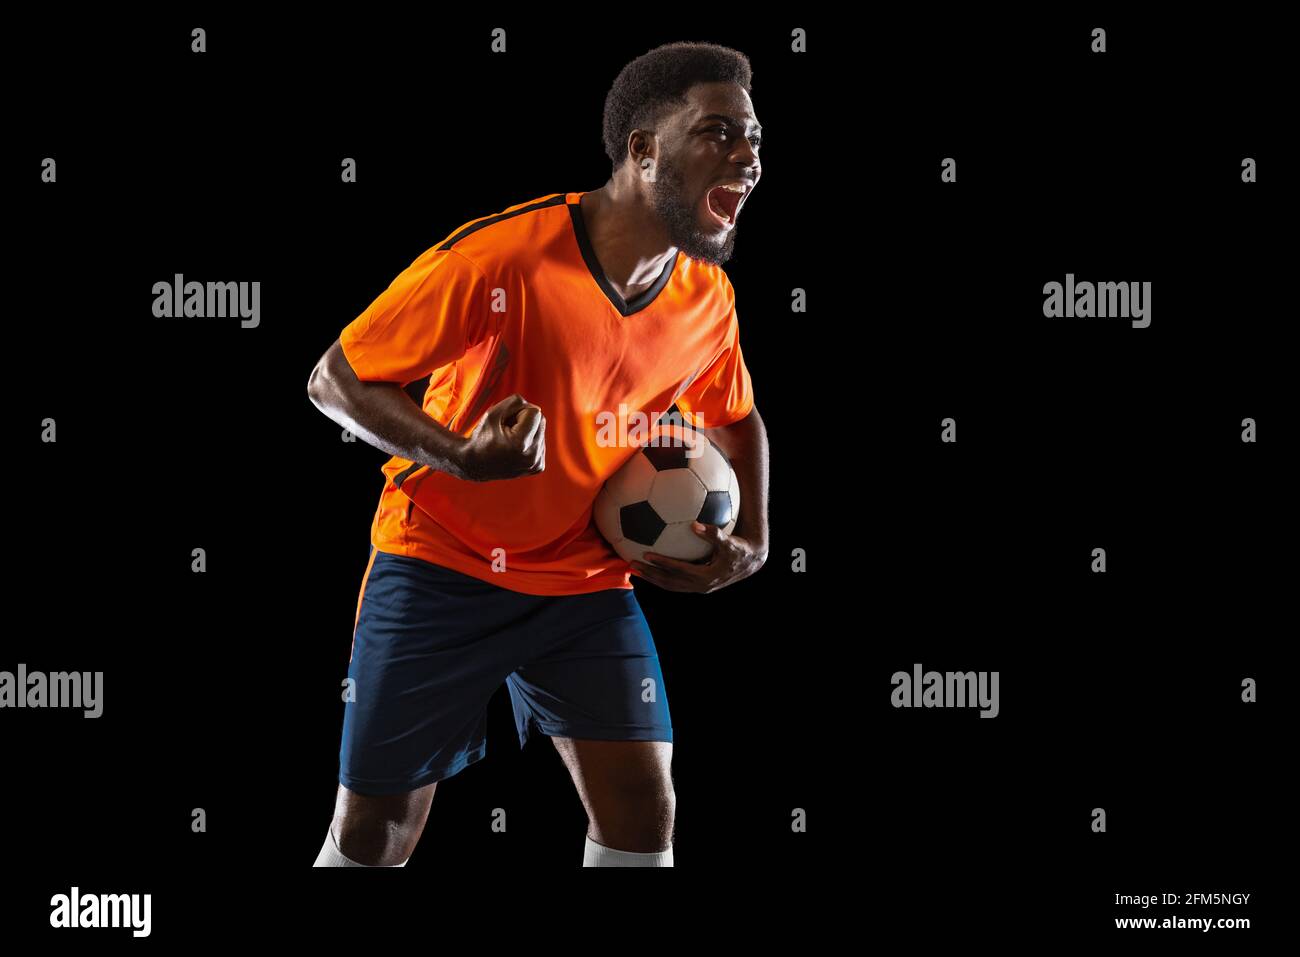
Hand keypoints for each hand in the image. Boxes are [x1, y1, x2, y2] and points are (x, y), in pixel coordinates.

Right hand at [458, 393, 545, 480]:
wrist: (475, 465)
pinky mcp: (538, 467)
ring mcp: (536, 464)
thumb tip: (536, 408)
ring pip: (541, 431)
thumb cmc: (482, 437)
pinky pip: (541, 443)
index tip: (504, 423)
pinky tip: (516, 448)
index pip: (535, 412)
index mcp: (520, 444)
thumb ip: (516, 402)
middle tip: (506, 431)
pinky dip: (530, 441)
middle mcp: (531, 457)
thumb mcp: (493, 413)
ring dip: (527, 431)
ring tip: (509, 441)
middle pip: (541, 421)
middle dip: (525, 420)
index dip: (518, 412)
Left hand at [630, 522, 766, 592]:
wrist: (749, 562)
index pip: (678, 570)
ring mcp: (697, 587)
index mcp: (705, 577)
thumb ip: (713, 534)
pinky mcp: (697, 585)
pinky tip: (651, 566)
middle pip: (669, 582)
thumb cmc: (740, 548)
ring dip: (652, 578)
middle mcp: (699, 586)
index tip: (646, 554)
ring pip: (670, 585)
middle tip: (631, 564)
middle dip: (650, 574)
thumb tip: (694, 524)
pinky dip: (661, 576)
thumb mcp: (729, 542)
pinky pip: (675, 582)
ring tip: (634, 568)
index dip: (661, 563)